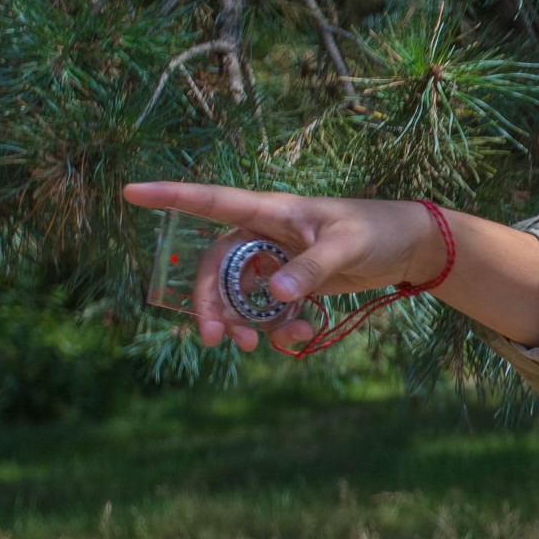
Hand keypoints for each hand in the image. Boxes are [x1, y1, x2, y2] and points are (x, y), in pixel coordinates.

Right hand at [123, 181, 538, 348]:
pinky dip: (274, 327)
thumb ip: (309, 269)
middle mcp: (265, 234)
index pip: (211, 201)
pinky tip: (295, 339)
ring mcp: (276, 260)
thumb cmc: (377, 231)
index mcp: (270, 211)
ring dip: (240, 322)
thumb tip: (272, 294)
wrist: (409, 247)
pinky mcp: (292, 282)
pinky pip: (268, 308)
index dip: (170, 196)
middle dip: (211, 303)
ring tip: (251, 348)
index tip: (129, 191)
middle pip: (218, 267)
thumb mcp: (345, 247)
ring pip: (239, 294)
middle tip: (214, 339)